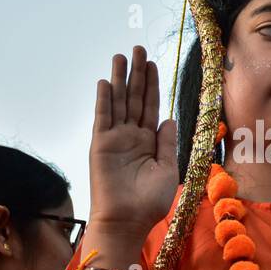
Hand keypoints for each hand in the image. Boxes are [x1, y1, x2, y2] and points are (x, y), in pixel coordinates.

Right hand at [84, 47, 179, 259]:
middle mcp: (131, 136)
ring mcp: (114, 139)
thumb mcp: (167, 169)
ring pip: (118, 102)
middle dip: (136, 73)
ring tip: (121, 55)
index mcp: (149, 142)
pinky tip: (106, 81)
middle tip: (137, 48)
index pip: (150, 106)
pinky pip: (103, 117)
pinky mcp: (101, 145)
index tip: (153, 63)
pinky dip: (105, 99)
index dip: (152, 84)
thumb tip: (169, 118)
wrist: (127, 221)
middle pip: (134, 98)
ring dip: (120, 79)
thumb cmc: (149, 203)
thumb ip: (167, 143)